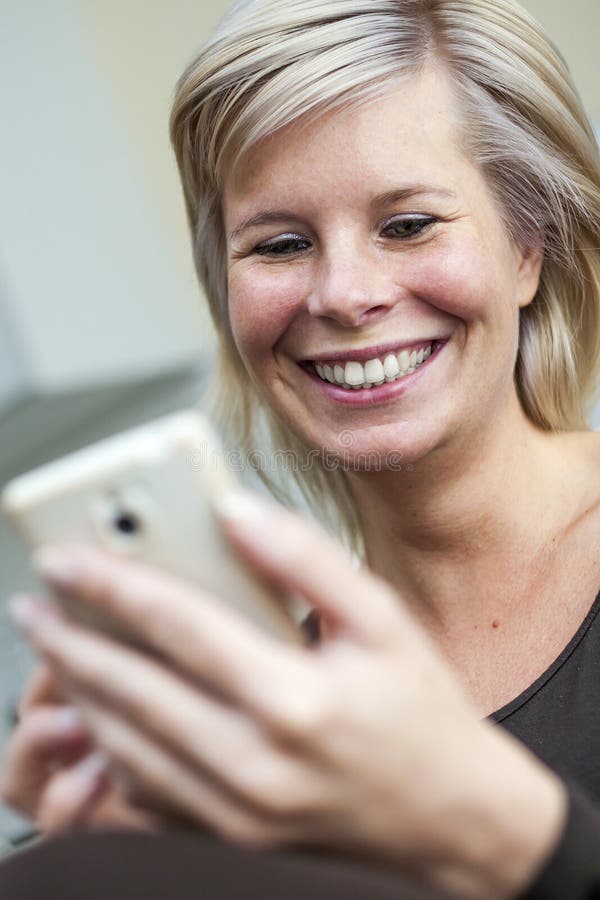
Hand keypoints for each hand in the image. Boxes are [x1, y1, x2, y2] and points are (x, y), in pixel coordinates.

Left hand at [10, 490, 565, 897]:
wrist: (452, 819)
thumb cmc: (421, 711)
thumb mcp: (382, 618)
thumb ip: (306, 558)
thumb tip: (236, 511)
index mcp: (294, 700)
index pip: (178, 627)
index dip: (113, 585)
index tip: (65, 558)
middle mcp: (255, 764)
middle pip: (132, 691)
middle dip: (71, 641)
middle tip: (33, 605)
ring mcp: (237, 811)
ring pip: (124, 744)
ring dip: (79, 691)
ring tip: (55, 648)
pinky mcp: (230, 836)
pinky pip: (142, 791)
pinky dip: (106, 745)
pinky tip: (98, 709)